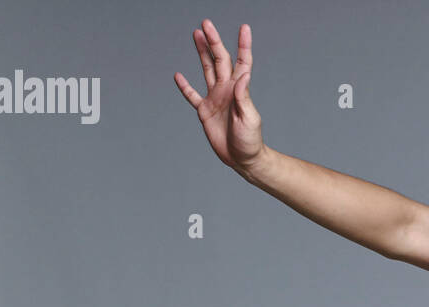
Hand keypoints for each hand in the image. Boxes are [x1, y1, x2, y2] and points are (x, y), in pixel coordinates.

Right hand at [174, 19, 263, 173]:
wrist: (243, 160)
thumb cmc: (250, 141)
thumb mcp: (249, 118)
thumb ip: (243, 96)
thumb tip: (244, 73)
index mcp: (239, 90)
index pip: (242, 62)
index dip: (243, 45)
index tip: (244, 27)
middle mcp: (226, 90)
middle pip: (220, 59)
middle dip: (213, 41)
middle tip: (206, 24)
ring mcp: (215, 99)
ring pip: (207, 70)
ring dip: (202, 53)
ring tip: (196, 34)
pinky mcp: (205, 111)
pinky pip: (192, 96)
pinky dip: (184, 87)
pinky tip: (178, 76)